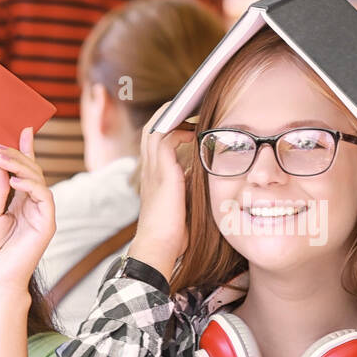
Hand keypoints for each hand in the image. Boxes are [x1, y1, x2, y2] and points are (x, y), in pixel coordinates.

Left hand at [0, 126, 55, 295]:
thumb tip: (0, 166)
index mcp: (21, 202)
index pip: (25, 171)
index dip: (25, 150)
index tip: (23, 130)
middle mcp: (34, 205)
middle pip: (32, 171)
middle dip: (17, 155)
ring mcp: (43, 213)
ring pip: (38, 180)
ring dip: (21, 166)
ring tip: (2, 159)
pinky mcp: (48, 222)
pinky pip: (44, 196)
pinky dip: (30, 185)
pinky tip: (15, 181)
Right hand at [127, 103, 194, 276]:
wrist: (160, 248)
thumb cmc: (175, 233)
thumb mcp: (187, 201)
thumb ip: (192, 183)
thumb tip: (206, 169)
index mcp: (155, 176)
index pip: (158, 140)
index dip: (173, 126)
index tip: (193, 123)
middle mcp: (150, 169)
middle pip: (153, 127)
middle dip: (173, 113)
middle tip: (195, 108)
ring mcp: (152, 169)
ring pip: (155, 126)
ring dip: (174, 115)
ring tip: (194, 111)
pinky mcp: (161, 172)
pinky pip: (164, 137)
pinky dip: (179, 128)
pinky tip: (195, 132)